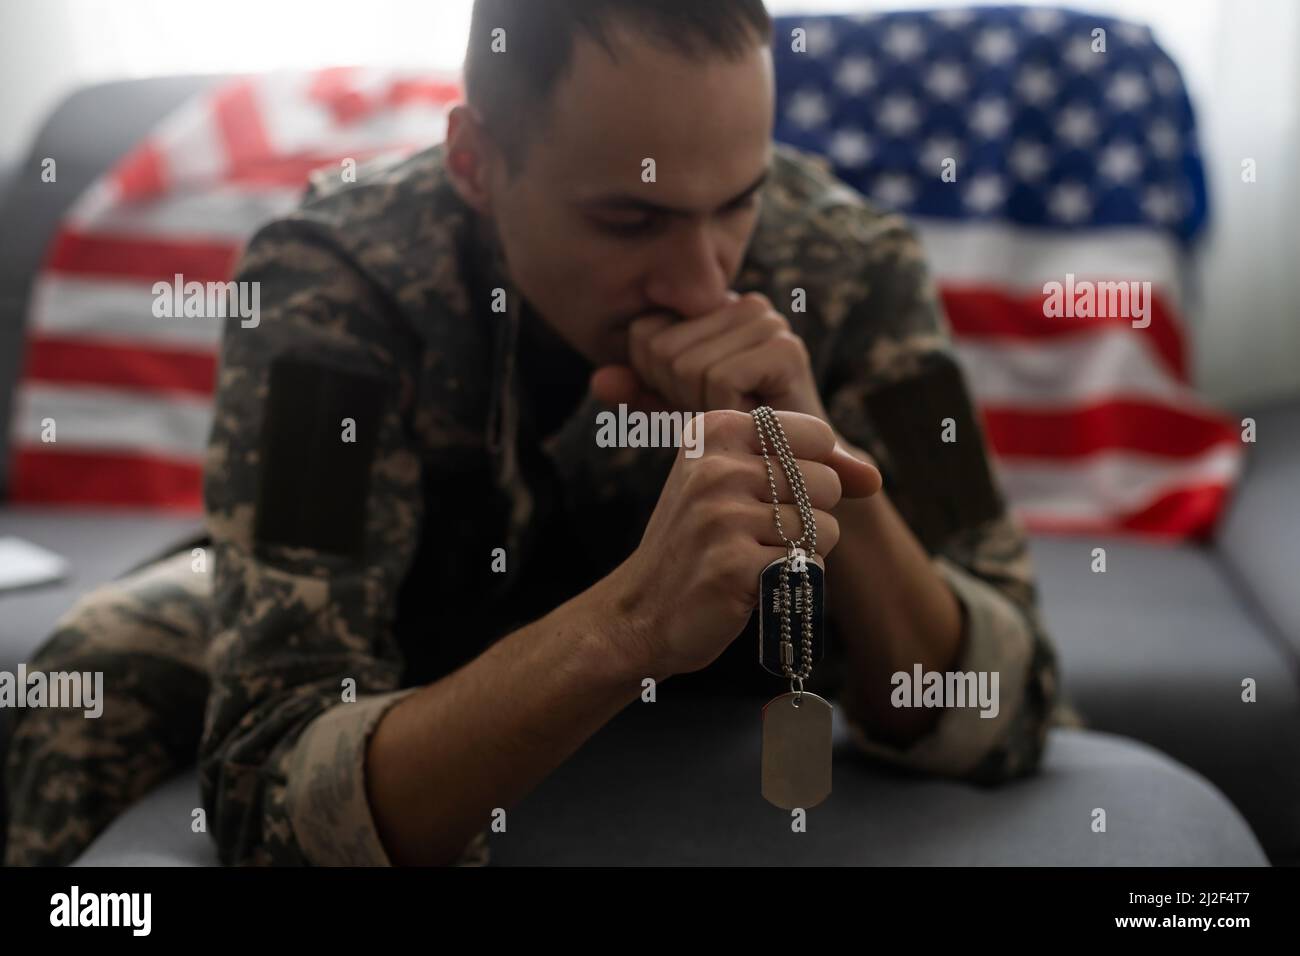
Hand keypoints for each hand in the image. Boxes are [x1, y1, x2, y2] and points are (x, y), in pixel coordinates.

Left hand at [590, 292, 829, 419]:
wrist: (798, 471)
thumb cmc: (738, 436)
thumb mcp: (676, 410)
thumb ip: (638, 391)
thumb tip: (598, 383)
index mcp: (716, 308)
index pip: (644, 333)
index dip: (655, 380)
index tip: (694, 400)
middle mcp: (744, 304)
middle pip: (661, 350)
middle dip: (677, 396)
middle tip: (720, 412)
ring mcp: (769, 323)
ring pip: (686, 366)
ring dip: (704, 408)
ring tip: (738, 414)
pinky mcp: (787, 349)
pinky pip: (718, 381)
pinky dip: (727, 412)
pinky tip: (753, 418)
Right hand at [600, 408, 881, 678]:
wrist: (642, 610)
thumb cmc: (699, 543)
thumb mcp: (736, 483)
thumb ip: (807, 466)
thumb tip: (874, 476)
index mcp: (715, 430)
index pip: (815, 434)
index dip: (810, 472)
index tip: (767, 495)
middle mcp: (717, 466)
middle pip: (826, 482)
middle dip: (808, 517)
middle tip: (756, 535)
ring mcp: (724, 516)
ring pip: (823, 528)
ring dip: (801, 553)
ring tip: (752, 559)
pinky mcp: (734, 564)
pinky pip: (809, 566)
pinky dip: (792, 582)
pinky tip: (750, 583)